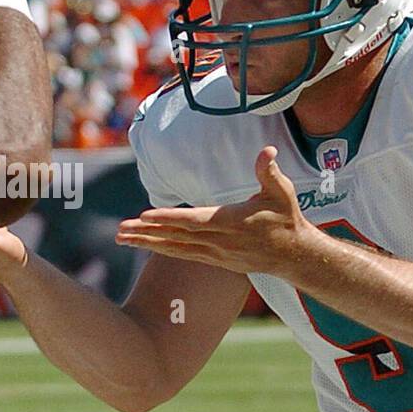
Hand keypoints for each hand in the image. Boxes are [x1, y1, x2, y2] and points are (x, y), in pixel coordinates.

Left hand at [115, 146, 319, 276]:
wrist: (293, 254)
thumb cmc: (285, 218)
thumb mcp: (281, 192)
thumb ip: (269, 172)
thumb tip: (267, 151)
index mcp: (231, 221)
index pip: (194, 220)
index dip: (168, 218)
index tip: (145, 216)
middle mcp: (219, 240)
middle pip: (176, 236)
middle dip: (146, 233)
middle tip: (119, 231)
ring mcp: (215, 253)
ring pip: (175, 248)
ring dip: (147, 243)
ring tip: (121, 238)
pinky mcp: (214, 260)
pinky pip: (182, 254)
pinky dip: (161, 249)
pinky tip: (144, 245)